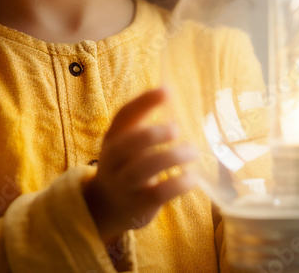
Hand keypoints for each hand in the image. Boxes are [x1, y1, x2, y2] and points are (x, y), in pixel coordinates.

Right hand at [82, 87, 198, 243]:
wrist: (106, 207)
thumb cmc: (126, 166)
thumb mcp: (127, 145)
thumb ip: (145, 129)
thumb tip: (180, 106)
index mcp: (113, 138)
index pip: (124, 116)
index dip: (144, 102)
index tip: (167, 91)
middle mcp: (113, 161)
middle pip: (125, 145)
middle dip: (150, 135)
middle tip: (175, 129)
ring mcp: (124, 184)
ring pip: (142, 170)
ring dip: (170, 157)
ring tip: (192, 151)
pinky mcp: (138, 205)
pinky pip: (157, 194)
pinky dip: (177, 184)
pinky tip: (192, 178)